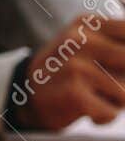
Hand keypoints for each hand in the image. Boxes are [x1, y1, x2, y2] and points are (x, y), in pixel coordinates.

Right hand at [17, 14, 124, 130]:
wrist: (26, 93)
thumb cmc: (71, 71)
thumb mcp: (90, 46)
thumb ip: (120, 48)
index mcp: (88, 24)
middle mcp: (81, 40)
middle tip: (120, 86)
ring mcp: (76, 67)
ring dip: (119, 102)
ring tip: (99, 97)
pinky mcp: (73, 93)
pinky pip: (111, 112)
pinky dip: (104, 116)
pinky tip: (88, 110)